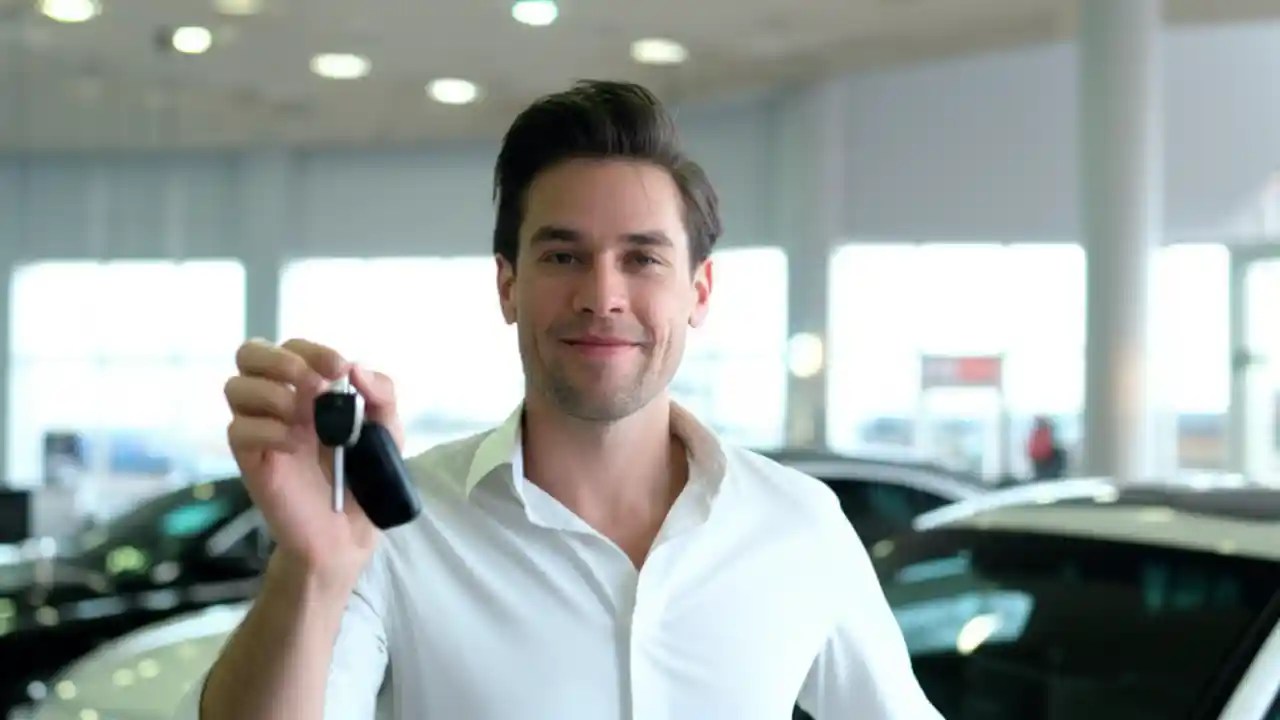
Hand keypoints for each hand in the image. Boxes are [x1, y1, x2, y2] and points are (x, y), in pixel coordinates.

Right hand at [224, 338, 403, 590]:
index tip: (339, 369)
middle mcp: (280, 402)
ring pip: (235, 387)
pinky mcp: (250, 461)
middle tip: (312, 383)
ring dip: (272, 393)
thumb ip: (381, 394)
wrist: (347, 534)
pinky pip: (238, 430)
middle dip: (279, 359)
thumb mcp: (387, 431)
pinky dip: (268, 429)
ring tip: (305, 419)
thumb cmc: (364, 477)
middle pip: (249, 354)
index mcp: (309, 389)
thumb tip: (356, 367)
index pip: (292, 347)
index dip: (312, 350)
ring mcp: (262, 430)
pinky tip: (294, 445)